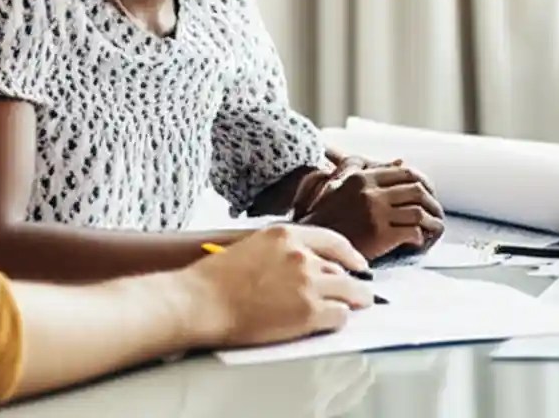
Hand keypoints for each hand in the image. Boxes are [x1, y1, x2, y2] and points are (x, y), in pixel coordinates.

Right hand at [186, 224, 373, 347]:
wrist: (200, 302)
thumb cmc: (213, 280)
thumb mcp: (252, 247)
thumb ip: (281, 253)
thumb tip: (303, 267)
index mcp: (286, 235)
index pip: (333, 241)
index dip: (351, 255)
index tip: (358, 264)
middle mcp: (302, 255)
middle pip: (342, 269)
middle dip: (348, 283)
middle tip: (354, 294)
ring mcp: (308, 282)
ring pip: (350, 292)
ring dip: (351, 301)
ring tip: (352, 309)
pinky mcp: (309, 311)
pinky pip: (341, 315)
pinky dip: (339, 320)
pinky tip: (329, 322)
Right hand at [294, 159, 445, 260]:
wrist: (309, 244)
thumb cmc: (324, 217)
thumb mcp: (341, 186)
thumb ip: (369, 172)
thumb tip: (401, 162)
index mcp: (363, 178)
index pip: (406, 173)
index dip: (423, 183)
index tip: (429, 194)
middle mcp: (371, 192)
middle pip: (417, 190)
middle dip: (432, 203)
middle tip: (435, 213)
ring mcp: (375, 213)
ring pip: (418, 212)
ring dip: (430, 221)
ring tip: (431, 230)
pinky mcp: (379, 235)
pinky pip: (411, 232)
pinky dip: (419, 237)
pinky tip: (417, 242)